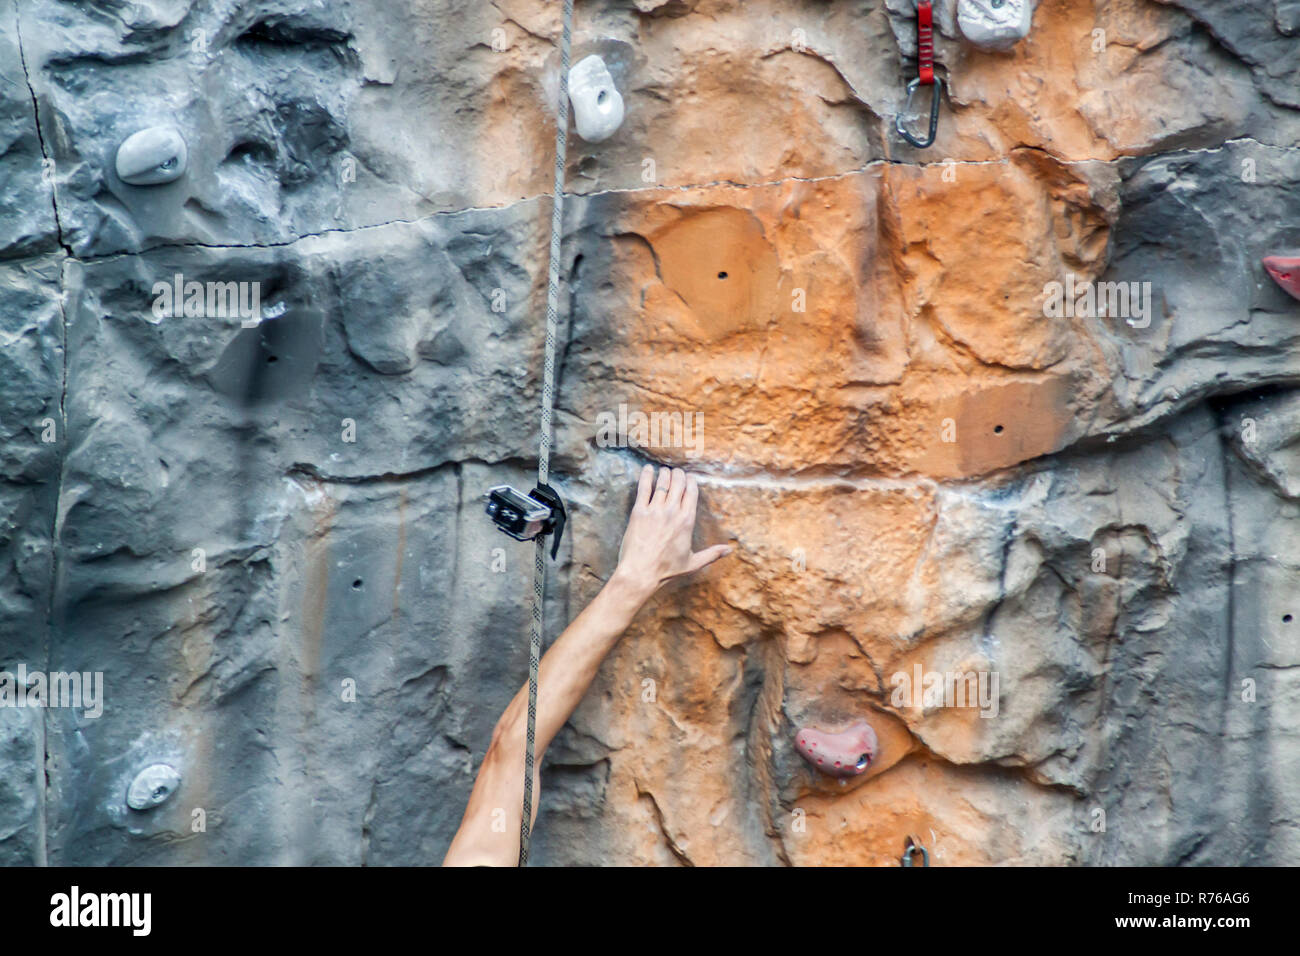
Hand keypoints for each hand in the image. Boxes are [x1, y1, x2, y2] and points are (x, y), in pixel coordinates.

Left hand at [613, 465, 731, 601]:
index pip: (692, 492)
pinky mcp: (639, 512)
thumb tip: (729, 550)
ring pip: (662, 483)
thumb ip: (712, 554)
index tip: (689, 477)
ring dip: (665, 473)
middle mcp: (672, 512)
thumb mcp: (693, 563)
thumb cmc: (666, 570)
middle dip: (679, 474)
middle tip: (676, 472)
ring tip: (664, 470)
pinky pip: (644, 488)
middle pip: (678, 483)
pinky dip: (646, 476)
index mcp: (687, 521)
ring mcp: (655, 510)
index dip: (691, 481)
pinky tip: (648, 469)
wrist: (641, 573)